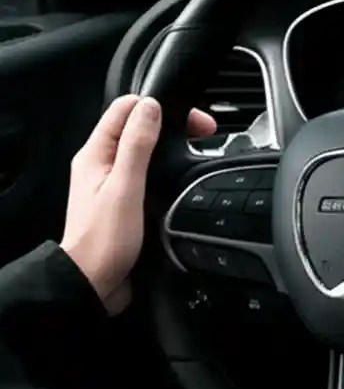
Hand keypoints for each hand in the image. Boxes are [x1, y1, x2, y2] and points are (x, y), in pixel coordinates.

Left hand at [60, 96, 216, 314]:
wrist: (94, 282)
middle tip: (204, 132)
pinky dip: (164, 169)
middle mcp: (101, 164)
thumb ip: (137, 145)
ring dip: (168, 146)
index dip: (158, 106)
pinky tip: (180, 176)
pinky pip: (146, 174)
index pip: (125, 109)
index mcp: (95, 154)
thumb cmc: (104, 240)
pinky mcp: (124, 201)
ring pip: (143, 150)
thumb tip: (150, 108)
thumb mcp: (125, 187)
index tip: (191, 119)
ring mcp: (112, 183)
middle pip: (137, 127)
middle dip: (170, 124)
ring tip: (196, 149)